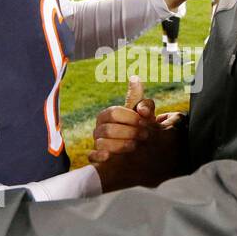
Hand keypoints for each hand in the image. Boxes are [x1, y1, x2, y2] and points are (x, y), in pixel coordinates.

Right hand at [88, 76, 184, 190]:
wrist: (141, 145)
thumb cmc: (140, 125)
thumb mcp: (143, 112)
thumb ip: (141, 99)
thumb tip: (135, 78)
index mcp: (107, 114)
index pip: (113, 113)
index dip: (129, 117)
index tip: (144, 120)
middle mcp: (99, 127)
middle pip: (108, 129)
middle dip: (128, 132)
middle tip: (144, 135)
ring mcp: (97, 142)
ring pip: (101, 143)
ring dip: (120, 145)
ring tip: (135, 146)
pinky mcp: (97, 156)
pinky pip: (92, 156)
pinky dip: (98, 156)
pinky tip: (108, 156)